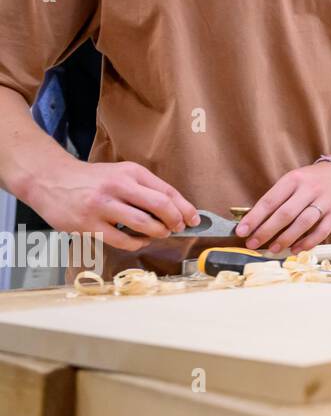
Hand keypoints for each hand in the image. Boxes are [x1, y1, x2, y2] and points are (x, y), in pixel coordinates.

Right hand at [25, 161, 198, 252]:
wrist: (52, 180)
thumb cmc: (93, 180)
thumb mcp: (121, 174)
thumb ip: (145, 189)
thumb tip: (176, 210)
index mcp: (130, 172)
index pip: (167, 191)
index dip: (185, 208)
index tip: (194, 219)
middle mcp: (118, 186)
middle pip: (160, 205)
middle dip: (176, 221)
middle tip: (178, 228)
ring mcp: (102, 206)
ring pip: (143, 224)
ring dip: (158, 233)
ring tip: (160, 233)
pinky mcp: (88, 225)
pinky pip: (122, 240)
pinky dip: (137, 243)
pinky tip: (140, 240)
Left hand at [237, 163, 330, 253]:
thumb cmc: (311, 180)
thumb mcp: (293, 180)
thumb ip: (277, 198)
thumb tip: (255, 222)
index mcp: (294, 179)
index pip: (270, 200)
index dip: (255, 217)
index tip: (241, 231)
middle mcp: (310, 189)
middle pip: (286, 213)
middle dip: (266, 231)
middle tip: (253, 244)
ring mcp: (325, 201)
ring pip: (303, 223)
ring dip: (286, 238)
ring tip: (272, 249)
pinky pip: (321, 231)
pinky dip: (307, 243)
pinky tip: (295, 249)